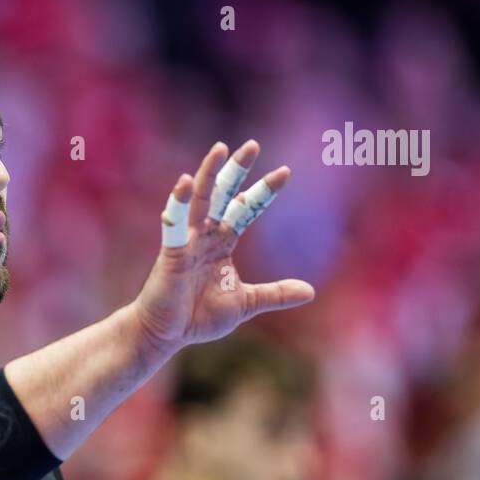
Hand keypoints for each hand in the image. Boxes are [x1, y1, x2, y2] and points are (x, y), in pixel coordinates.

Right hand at [132, 140, 314, 352]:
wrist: (168, 335)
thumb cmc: (198, 316)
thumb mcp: (246, 302)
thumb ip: (275, 293)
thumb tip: (311, 291)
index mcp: (222, 242)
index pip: (245, 209)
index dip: (263, 191)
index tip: (286, 172)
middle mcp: (205, 235)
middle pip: (222, 194)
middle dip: (236, 170)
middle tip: (253, 144)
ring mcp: (186, 241)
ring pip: (199, 200)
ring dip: (209, 174)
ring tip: (220, 149)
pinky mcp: (171, 252)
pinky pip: (174, 224)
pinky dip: (179, 202)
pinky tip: (186, 182)